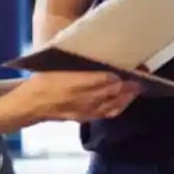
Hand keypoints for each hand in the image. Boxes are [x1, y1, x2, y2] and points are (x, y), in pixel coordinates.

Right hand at [12, 71, 141, 123]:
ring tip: (137, 88)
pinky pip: (107, 113)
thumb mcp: (56, 66)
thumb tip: (95, 56)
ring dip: (128, 96)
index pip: (106, 79)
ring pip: (114, 103)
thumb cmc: (42, 81)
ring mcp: (86, 109)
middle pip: (114, 91)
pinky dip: (119, 106)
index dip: (121, 74)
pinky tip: (124, 101)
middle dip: (129, 84)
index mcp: (77, 81)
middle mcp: (84, 97)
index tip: (133, 66)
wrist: (31, 104)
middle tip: (142, 76)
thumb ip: (76, 62)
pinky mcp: (85, 117)